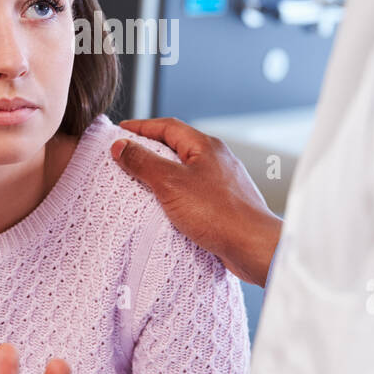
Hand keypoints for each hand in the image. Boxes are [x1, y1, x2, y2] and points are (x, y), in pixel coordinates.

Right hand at [111, 117, 282, 286]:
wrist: (253, 246)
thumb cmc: (219, 213)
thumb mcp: (171, 183)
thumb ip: (143, 162)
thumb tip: (121, 146)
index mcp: (206, 147)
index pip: (168, 127)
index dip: (141, 127)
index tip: (121, 131)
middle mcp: (217, 160)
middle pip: (177, 148)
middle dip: (150, 151)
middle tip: (125, 157)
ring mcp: (222, 183)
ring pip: (185, 172)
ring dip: (161, 176)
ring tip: (139, 184)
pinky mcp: (224, 205)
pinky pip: (193, 194)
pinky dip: (175, 197)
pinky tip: (164, 210)